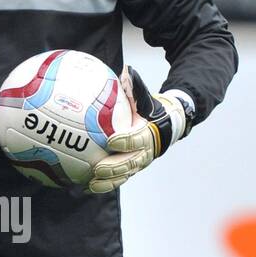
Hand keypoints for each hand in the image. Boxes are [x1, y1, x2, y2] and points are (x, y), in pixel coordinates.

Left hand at [86, 66, 192, 193]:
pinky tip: (87, 187)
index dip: (126, 141)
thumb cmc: (150, 107)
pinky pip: (119, 178)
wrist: (167, 123)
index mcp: (149, 131)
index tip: (111, 140)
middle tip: (98, 169)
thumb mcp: (144, 96)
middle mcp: (147, 150)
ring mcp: (140, 161)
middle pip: (131, 163)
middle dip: (115, 167)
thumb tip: (124, 69)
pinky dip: (105, 184)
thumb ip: (134, 87)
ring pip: (125, 174)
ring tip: (91, 185)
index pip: (138, 138)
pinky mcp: (133, 168)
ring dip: (109, 182)